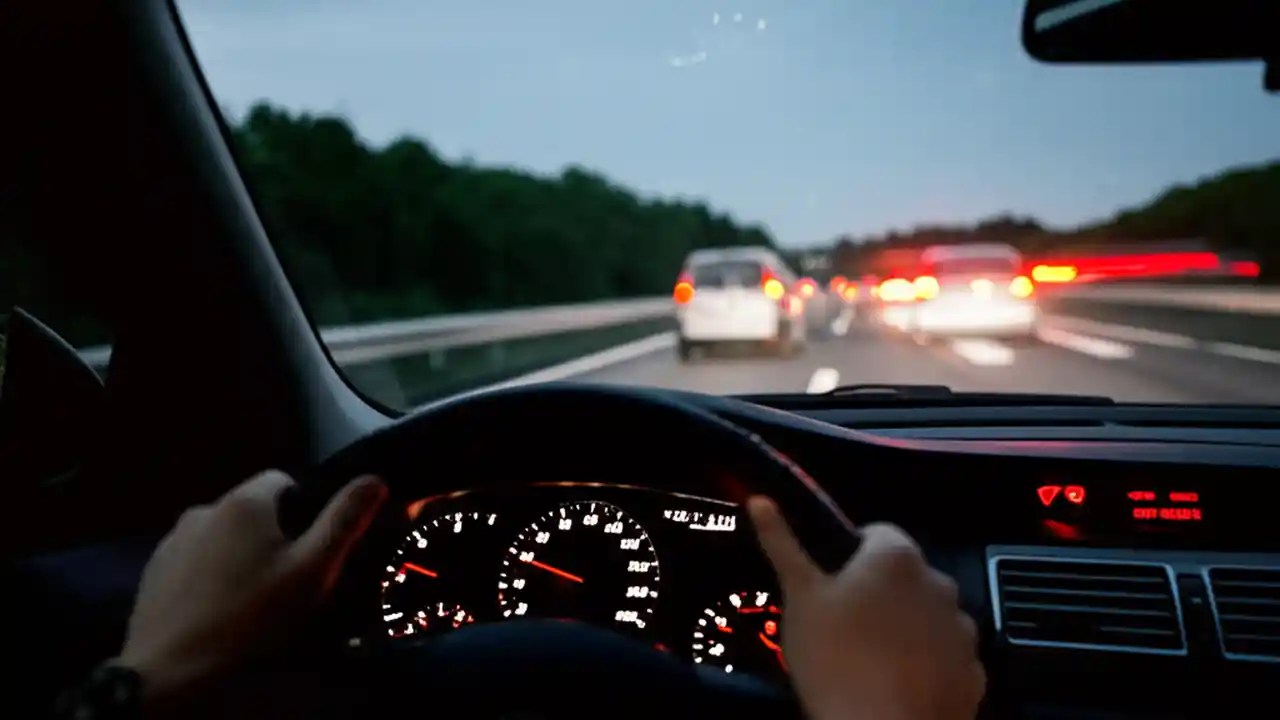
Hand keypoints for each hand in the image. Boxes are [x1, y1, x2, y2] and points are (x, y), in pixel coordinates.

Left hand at [118, 470, 386, 712]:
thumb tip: (374, 479)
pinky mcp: (155, 569)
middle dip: (271, 534)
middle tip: (285, 578)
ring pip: (222, 534)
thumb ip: (344, 522)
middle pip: (252, 509)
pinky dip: (209, 573)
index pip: (283, 479)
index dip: (304, 509)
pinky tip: (218, 607)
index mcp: (244, 502)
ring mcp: (173, 539)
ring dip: (238, 553)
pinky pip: (194, 558)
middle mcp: (204, 508)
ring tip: (250, 597)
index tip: (310, 547)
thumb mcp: (311, 571)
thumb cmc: (251, 616)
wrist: (172, 668)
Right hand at [748, 497, 984, 719]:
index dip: (851, 555)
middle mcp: (940, 582)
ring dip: (908, 626)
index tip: (831, 585)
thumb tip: (760, 499)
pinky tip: (900, 685)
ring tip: (873, 660)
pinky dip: (929, 664)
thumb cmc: (833, 656)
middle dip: (881, 592)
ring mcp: (962, 630)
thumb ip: (783, 544)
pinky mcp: (974, 672)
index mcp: (896, 556)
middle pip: (905, 576)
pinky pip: (947, 657)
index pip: (876, 534)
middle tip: (846, 624)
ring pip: (928, 616)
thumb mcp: (799, 597)